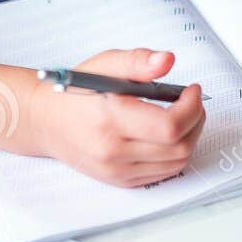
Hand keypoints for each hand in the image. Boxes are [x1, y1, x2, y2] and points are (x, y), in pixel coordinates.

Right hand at [29, 48, 205, 186]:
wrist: (45, 122)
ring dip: (189, 137)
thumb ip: (137, 61)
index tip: (192, 91)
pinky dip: (174, 154)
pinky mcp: (121, 180)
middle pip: (178, 147)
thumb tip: (166, 61)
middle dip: (195, 121)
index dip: (191, 108)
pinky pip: (163, 174)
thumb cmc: (74, 93)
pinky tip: (167, 135)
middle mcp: (113, 151)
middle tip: (191, 102)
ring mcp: (117, 170)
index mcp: (110, 120)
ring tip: (181, 116)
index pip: (169, 126)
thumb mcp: (105, 65)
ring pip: (176, 163)